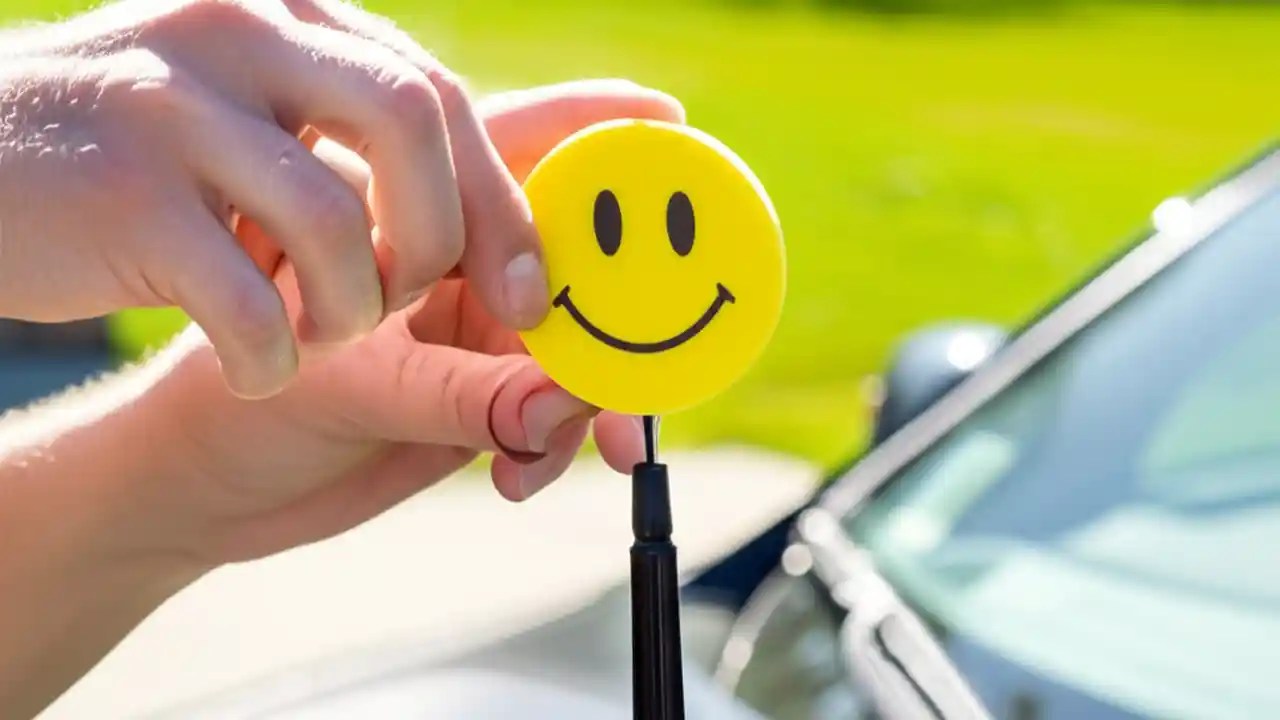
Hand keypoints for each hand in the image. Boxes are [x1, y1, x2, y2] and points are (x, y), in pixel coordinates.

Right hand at [0, 0, 548, 397]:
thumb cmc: (133, 161)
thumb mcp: (246, 108)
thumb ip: (347, 128)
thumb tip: (487, 215)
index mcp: (286, 15)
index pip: (434, 91)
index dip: (502, 198)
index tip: (534, 288)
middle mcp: (239, 31)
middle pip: (411, 121)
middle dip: (444, 240)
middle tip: (416, 308)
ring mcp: (175, 105)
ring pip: (338, 225)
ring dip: (349, 312)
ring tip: (311, 335)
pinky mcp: (125, 196)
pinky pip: (250, 303)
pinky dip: (271, 361)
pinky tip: (253, 369)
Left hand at [130, 80, 683, 562]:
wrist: (203, 492)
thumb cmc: (232, 404)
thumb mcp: (347, 390)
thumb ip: (461, 395)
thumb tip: (560, 402)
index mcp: (410, 216)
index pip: (518, 152)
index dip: (601, 133)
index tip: (672, 126)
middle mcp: (454, 266)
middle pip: (575, 257)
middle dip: (622, 310)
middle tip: (651, 364)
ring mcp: (473, 334)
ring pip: (574, 347)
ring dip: (591, 399)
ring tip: (569, 443)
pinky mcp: (481, 400)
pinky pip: (552, 416)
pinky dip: (556, 446)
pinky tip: (514, 475)